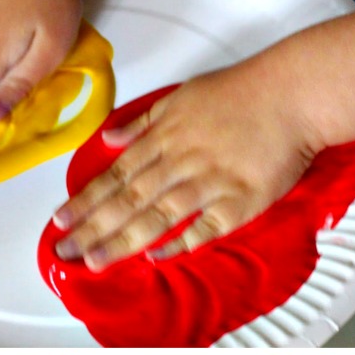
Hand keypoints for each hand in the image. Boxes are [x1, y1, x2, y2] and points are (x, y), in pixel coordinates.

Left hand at [53, 56, 318, 268]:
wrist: (293, 95)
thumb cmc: (243, 94)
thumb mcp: (183, 96)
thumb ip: (143, 122)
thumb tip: (110, 139)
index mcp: (165, 137)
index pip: (116, 174)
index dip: (86, 200)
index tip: (61, 221)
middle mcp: (181, 160)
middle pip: (128, 199)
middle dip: (93, 227)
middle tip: (66, 251)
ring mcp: (210, 182)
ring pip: (158, 215)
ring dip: (124, 240)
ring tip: (96, 261)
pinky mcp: (240, 201)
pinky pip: (205, 227)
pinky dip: (180, 242)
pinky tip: (156, 258)